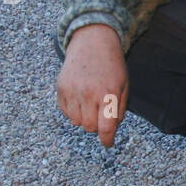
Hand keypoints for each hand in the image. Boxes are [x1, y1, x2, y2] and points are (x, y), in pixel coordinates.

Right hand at [56, 23, 128, 146]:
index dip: (107, 140)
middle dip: (97, 126)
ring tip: (90, 105)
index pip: (105, 128)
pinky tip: (80, 99)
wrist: (92, 41)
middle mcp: (88, 94)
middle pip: (89, 128)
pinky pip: (65, 112)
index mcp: (108, 95)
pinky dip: (73, 111)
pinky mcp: (61, 88)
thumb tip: (112, 129)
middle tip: (101, 115)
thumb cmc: (112, 65)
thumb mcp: (124, 85)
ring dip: (84, 119)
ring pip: (76, 122)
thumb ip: (119, 109)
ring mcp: (72, 91)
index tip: (108, 143)